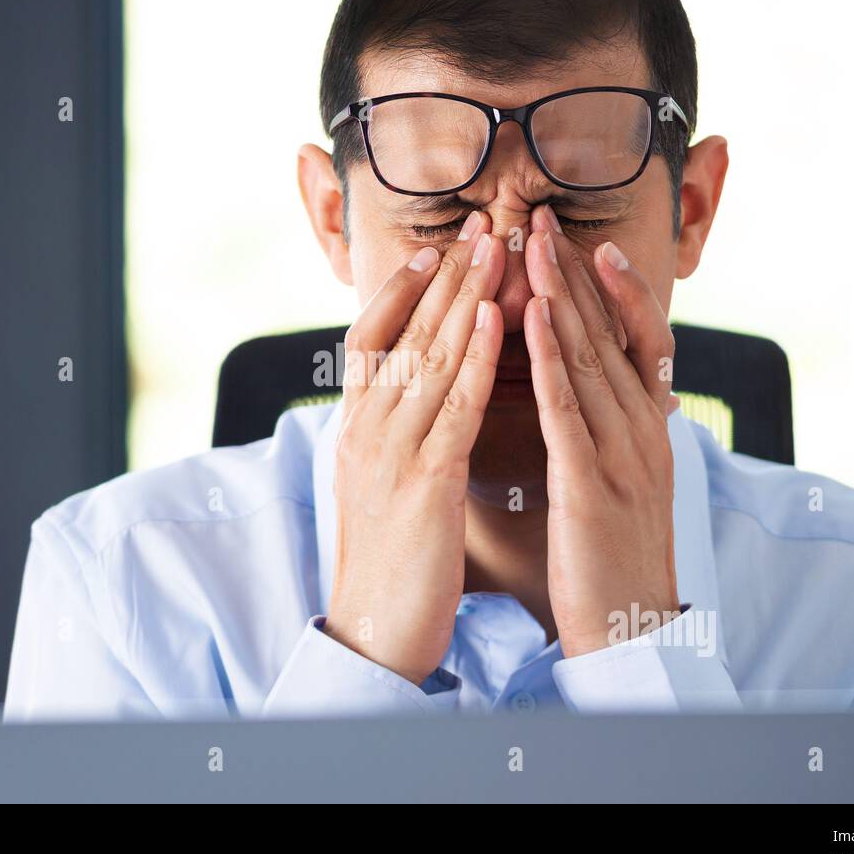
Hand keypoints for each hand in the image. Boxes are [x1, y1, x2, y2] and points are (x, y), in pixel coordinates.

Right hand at [324, 214, 505, 683]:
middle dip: (446, 274)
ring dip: (467, 297)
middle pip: (406, 332)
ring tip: (497, 248)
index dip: (403, 288)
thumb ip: (394, 432)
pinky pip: (455, 406)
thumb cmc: (388, 559)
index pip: (371, 338)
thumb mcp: (380, 482)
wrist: (374, 629)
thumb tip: (412, 393)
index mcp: (355, 427)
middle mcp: (365, 428)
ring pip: (431, 357)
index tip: (435, 248)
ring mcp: (390, 451)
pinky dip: (478, 357)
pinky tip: (499, 319)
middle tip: (481, 224)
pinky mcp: (424, 482)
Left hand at [523, 205, 680, 657]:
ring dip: (560, 298)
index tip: (592, 244)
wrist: (632, 629)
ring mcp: (623, 455)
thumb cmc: (614, 558)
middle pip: (610, 336)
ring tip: (535, 247)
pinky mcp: (591, 483)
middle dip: (577, 274)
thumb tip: (597, 398)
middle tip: (544, 220)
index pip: (637, 344)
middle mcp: (644, 431)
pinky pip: (568, 409)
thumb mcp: (624, 485)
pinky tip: (529, 320)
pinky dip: (548, 359)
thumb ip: (613, 435)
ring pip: (590, 360)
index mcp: (651, 431)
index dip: (616, 291)